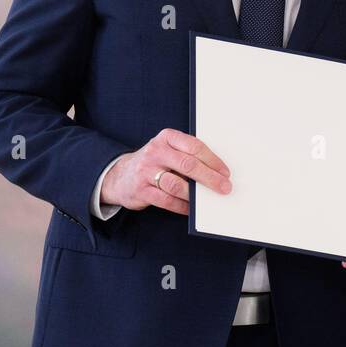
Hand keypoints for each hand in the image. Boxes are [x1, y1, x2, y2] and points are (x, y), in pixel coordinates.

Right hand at [99, 128, 231, 215]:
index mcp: (166, 138)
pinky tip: (192, 209)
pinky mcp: (141, 191)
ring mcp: (146, 171)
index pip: (194, 147)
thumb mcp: (168, 150)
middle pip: (188, 165)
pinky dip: (182, 206)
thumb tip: (216, 173)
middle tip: (224, 187)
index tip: (225, 172)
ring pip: (176, 184)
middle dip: (210, 178)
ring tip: (208, 200)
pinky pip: (167, 201)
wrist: (120, 175)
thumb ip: (187, 156)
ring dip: (195, 194)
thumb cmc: (154, 162)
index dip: (213, 160)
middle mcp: (155, 152)